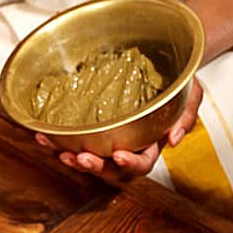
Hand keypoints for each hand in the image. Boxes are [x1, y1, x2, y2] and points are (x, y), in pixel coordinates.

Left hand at [35, 78, 202, 179]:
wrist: (159, 63)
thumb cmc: (175, 80)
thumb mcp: (190, 93)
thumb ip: (186, 115)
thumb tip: (173, 140)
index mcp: (150, 144)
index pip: (141, 164)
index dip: (130, 164)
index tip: (119, 155)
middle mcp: (126, 146)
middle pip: (109, 168)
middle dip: (94, 167)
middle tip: (80, 157)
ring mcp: (105, 139)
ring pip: (86, 158)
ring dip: (71, 158)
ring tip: (58, 150)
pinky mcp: (87, 129)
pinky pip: (69, 140)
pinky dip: (55, 141)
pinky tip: (42, 135)